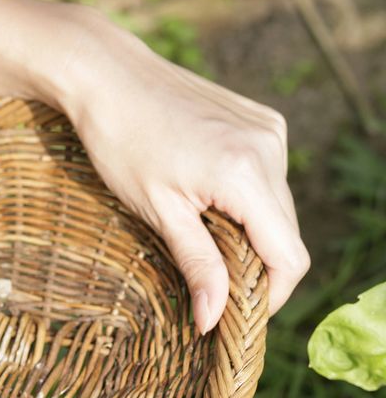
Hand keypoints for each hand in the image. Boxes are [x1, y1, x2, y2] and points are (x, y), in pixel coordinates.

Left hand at [50, 10, 310, 332]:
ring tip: (206, 243)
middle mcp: (269, 149)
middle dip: (259, 270)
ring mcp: (270, 131)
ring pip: (280, 211)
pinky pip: (270, 181)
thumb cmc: (122, 143)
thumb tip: (213, 322)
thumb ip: (197, 267)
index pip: (288, 257)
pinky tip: (211, 206)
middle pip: (288, 236)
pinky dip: (249, 206)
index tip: (236, 315)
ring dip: (253, 238)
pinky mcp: (264, 122)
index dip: (270, 296)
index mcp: (245, 174)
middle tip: (215, 290)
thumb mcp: (159, 213)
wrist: (109, 75)